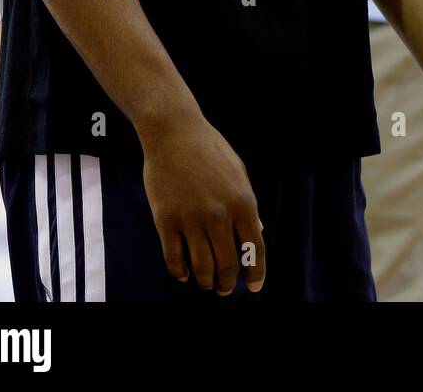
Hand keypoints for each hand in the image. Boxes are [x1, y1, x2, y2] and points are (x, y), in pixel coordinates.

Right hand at [141, 113, 265, 294]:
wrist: (174, 132)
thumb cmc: (210, 150)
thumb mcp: (239, 172)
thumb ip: (248, 204)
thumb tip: (256, 232)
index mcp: (243, 201)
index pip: (254, 248)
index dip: (256, 273)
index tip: (253, 287)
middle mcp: (219, 214)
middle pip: (226, 264)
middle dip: (226, 284)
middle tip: (224, 290)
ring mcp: (191, 218)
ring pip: (200, 267)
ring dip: (204, 282)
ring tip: (205, 284)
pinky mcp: (166, 220)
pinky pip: (173, 258)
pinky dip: (179, 272)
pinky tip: (184, 274)